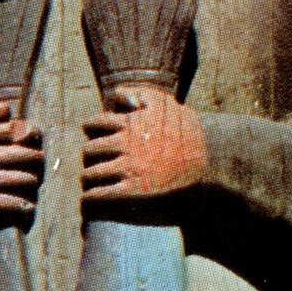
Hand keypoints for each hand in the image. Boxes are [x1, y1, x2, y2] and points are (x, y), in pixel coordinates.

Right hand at [0, 101, 44, 212]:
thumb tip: (10, 110)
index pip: (6, 120)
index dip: (15, 125)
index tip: (20, 136)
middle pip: (21, 150)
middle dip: (35, 156)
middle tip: (39, 159)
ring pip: (22, 177)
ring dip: (33, 180)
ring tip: (34, 180)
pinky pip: (11, 202)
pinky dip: (24, 206)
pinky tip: (28, 207)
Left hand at [82, 86, 208, 203]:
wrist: (205, 154)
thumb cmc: (185, 126)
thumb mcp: (163, 101)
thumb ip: (137, 94)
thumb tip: (116, 94)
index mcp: (129, 123)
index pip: (96, 123)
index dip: (90, 126)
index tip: (88, 130)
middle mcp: (124, 145)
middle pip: (91, 149)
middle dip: (88, 152)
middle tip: (88, 155)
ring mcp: (129, 167)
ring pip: (94, 172)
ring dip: (88, 175)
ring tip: (86, 178)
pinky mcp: (135, 187)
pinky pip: (104, 193)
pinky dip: (92, 195)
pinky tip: (88, 196)